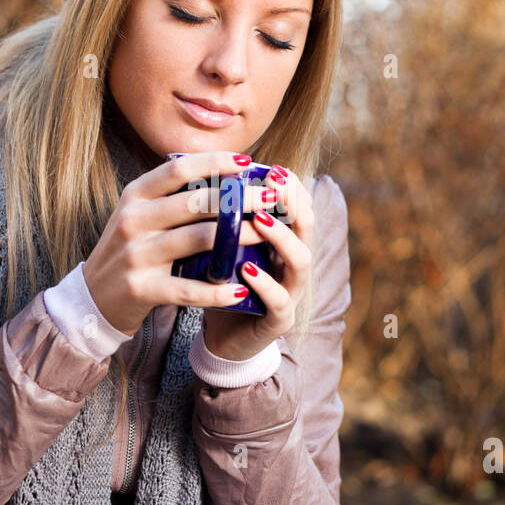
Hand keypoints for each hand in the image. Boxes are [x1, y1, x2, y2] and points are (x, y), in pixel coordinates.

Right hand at [83, 150, 273, 336]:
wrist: (93, 298)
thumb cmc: (129, 251)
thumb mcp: (139, 214)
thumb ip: (172, 196)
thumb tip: (224, 174)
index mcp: (135, 195)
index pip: (179, 169)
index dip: (215, 162)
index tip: (248, 161)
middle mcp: (133, 220)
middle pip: (196, 201)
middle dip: (239, 199)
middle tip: (270, 198)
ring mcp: (136, 254)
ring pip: (199, 240)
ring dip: (239, 237)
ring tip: (268, 235)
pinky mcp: (142, 289)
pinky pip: (188, 288)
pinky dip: (217, 291)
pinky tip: (241, 291)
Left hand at [202, 164, 313, 360]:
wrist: (222, 337)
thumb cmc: (222, 285)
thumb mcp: (223, 248)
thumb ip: (221, 219)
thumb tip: (197, 174)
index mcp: (283, 243)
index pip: (298, 207)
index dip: (291, 187)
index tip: (272, 167)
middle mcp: (293, 264)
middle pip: (307, 227)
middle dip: (293, 202)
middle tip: (272, 182)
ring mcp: (291, 292)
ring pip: (301, 260)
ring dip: (281, 237)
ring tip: (258, 219)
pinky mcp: (279, 320)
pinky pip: (279, 299)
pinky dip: (265, 283)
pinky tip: (247, 269)